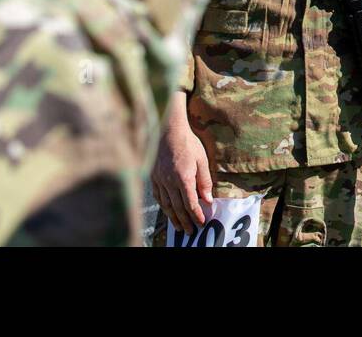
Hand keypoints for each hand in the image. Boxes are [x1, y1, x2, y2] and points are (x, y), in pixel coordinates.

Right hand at [150, 104, 213, 232]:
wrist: (168, 129)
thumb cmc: (187, 142)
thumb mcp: (202, 160)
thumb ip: (204, 181)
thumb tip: (207, 199)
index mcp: (183, 178)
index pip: (190, 203)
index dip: (195, 215)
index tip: (201, 223)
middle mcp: (169, 181)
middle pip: (177, 207)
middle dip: (184, 221)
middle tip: (190, 232)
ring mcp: (159, 179)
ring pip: (165, 204)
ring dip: (173, 217)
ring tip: (178, 227)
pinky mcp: (153, 176)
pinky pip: (158, 195)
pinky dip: (163, 205)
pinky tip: (167, 210)